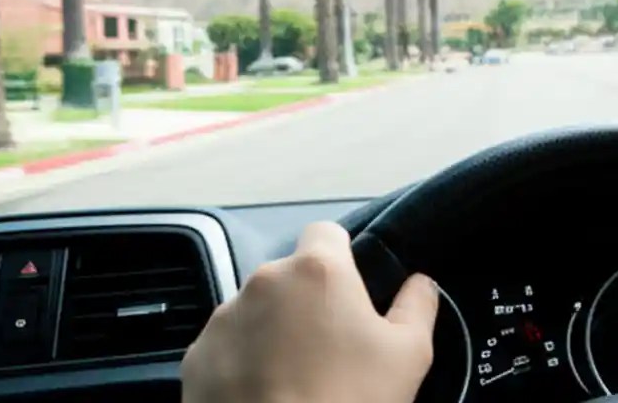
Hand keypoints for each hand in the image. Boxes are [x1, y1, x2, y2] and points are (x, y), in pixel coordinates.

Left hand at [182, 221, 438, 402]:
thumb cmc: (350, 400)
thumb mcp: (409, 354)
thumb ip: (418, 304)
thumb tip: (419, 283)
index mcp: (317, 270)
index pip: (327, 232)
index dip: (342, 258)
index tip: (350, 294)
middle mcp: (265, 282)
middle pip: (291, 276)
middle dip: (307, 302)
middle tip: (330, 348)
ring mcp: (224, 319)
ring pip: (256, 311)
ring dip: (272, 330)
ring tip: (294, 377)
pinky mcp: (197, 357)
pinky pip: (227, 346)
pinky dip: (242, 362)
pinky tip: (263, 393)